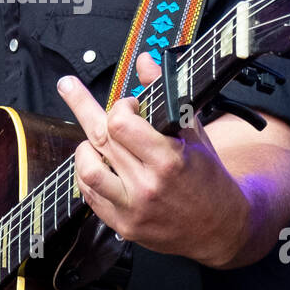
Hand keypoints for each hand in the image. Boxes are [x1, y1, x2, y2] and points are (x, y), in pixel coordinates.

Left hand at [56, 51, 250, 265]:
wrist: (221, 228)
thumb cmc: (209, 178)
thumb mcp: (194, 134)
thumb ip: (167, 95)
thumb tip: (145, 61)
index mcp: (169, 159)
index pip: (122, 123)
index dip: (121, 106)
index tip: (130, 104)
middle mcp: (148, 185)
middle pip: (101, 138)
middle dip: (82, 106)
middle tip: (68, 86)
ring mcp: (133, 209)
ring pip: (88, 170)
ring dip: (85, 149)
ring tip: (92, 140)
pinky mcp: (124, 226)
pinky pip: (90, 196)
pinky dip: (87, 175)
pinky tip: (96, 165)